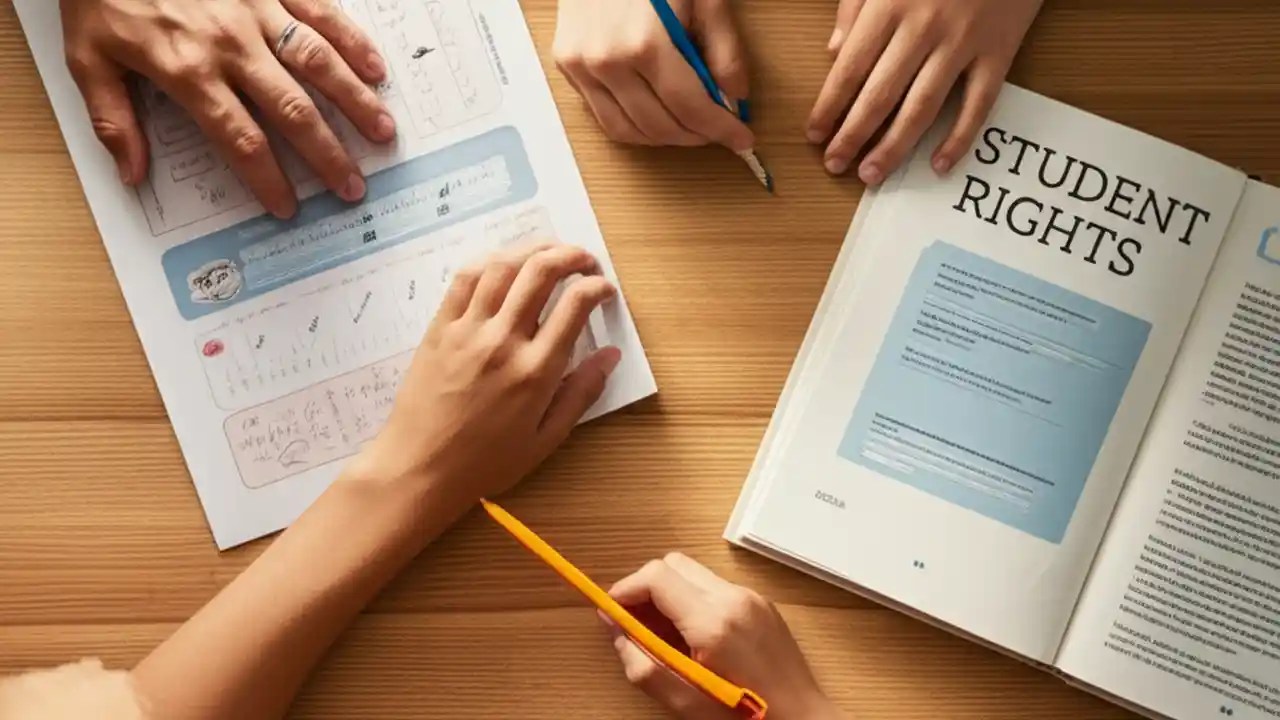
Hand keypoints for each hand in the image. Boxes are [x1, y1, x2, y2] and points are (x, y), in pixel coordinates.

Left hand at [60, 0, 397, 218]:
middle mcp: (231, 46)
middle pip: (292, 111)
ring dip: (354, 102)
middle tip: (353, 186)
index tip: (288, 206)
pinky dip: (352, 41)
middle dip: (328, 155)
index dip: (268, 179)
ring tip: (383, 133)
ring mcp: (256, 10)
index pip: (240, 140)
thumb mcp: (86, 56)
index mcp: (188, 72)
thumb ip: (112, 120)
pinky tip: (375, 69)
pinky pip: (320, 13)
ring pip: (317, 64)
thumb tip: (132, 174)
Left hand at [349, 242, 622, 515]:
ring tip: (550, 251)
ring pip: (503, 266)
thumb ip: (580, 394)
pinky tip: (506, 263)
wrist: (419, 468)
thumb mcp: (545, 440)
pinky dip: (491, 261)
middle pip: (541, 271)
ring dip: (533, 248)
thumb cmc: (485, 463)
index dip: (598, 287)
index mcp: (535, 372)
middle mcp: (502, 341)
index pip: (575, 305)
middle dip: (571, 255)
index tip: (604, 290)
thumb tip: (610, 355)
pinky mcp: (439, 328)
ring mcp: (467, 330)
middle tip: (584, 261)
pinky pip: (465, 279)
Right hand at [552, 0, 753, 151]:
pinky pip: (602, 116)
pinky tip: (655, 114)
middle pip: (660, 127)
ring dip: (664, 138)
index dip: (720, 129)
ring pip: (628, 131)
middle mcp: (608, 61)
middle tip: (718, 131)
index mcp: (646, 43)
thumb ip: (724, 49)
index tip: (741, 138)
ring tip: (688, 127)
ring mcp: (582, 66)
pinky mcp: (567, 66)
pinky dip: (633, 125)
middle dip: (696, 137)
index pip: (689, 108)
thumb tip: (735, 97)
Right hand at [606, 553, 843, 719]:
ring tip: (664, 635)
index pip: (656, 576)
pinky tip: (693, 637)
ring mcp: (751, 598)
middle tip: (634, 623)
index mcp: (713, 622)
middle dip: (646, 587)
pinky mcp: (761, 603)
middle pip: (673, 564)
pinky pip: (715, 587)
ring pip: (694, 572)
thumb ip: (643, 665)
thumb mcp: (684, 703)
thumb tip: (615, 629)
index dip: (626, 589)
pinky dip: (694, 600)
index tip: (612, 610)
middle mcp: (734, 599)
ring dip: (670, 593)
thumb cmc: (747, 719)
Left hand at [807, 0, 1042, 183]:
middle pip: (880, 95)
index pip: (850, 68)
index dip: (829, 107)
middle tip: (834, 165)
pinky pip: (978, 104)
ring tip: (871, 175)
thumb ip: (856, 6)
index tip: (814, 135)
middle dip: (852, 136)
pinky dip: (960, 138)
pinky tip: (939, 164)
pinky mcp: (999, 52)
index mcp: (890, 4)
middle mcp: (924, 28)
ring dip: (894, 147)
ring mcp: (964, 42)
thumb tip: (833, 53)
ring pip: (922, 107)